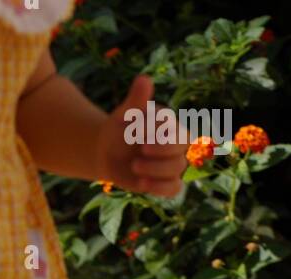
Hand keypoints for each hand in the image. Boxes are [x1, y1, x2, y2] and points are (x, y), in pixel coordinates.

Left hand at [95, 74, 187, 196]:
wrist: (107, 153)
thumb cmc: (119, 129)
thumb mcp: (124, 114)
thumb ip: (136, 100)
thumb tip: (144, 79)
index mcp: (170, 124)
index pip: (177, 127)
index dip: (159, 130)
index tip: (137, 130)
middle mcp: (176, 143)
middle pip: (183, 148)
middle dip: (162, 150)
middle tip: (140, 150)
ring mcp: (172, 164)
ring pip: (178, 168)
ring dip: (155, 169)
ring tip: (134, 166)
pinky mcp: (165, 182)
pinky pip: (174, 188)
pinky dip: (160, 188)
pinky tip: (141, 184)